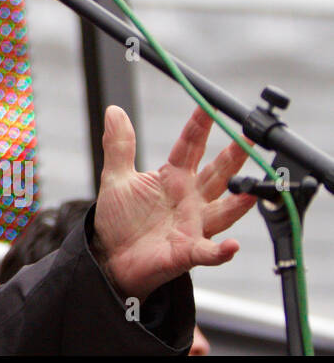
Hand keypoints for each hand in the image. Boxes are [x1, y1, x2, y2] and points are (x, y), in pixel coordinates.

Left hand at [93, 105, 256, 301]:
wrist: (110, 257)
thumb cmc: (119, 219)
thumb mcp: (116, 178)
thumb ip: (119, 145)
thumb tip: (114, 110)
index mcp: (173, 178)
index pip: (190, 147)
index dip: (199, 126)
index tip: (209, 105)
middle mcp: (190, 200)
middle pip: (217, 174)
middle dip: (234, 157)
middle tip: (250, 137)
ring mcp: (192, 225)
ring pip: (222, 211)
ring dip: (239, 203)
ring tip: (252, 191)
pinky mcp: (187, 252)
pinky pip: (208, 252)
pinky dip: (221, 251)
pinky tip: (232, 246)